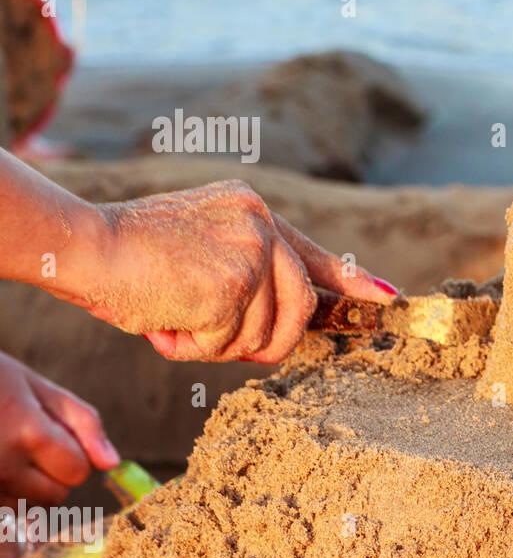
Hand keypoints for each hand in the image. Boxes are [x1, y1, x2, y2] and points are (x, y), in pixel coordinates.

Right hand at [0, 351, 118, 507]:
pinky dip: (1, 494)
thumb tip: (112, 465)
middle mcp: (0, 464)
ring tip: (2, 450)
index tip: (52, 436)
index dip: (72, 455)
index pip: (77, 471)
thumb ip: (82, 423)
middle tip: (26, 443)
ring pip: (24, 507)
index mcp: (27, 433)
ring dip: (22, 486)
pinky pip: (0, 512)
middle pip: (54, 495)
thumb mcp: (36, 387)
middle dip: (51, 474)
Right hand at [53, 180, 397, 362]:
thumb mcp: (197, 250)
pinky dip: (192, 349)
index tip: (384, 297)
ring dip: (215, 345)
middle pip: (299, 306)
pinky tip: (164, 323)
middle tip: (229, 349)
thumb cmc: (124, 257)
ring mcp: (251, 254)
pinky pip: (227, 345)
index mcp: (251, 209)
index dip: (349, 281)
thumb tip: (285, 324)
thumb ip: (243, 273)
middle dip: (272, 342)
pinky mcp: (233, 287)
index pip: (311, 253)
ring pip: (262, 333)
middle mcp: (260, 225)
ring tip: (173, 320)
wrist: (83, 245)